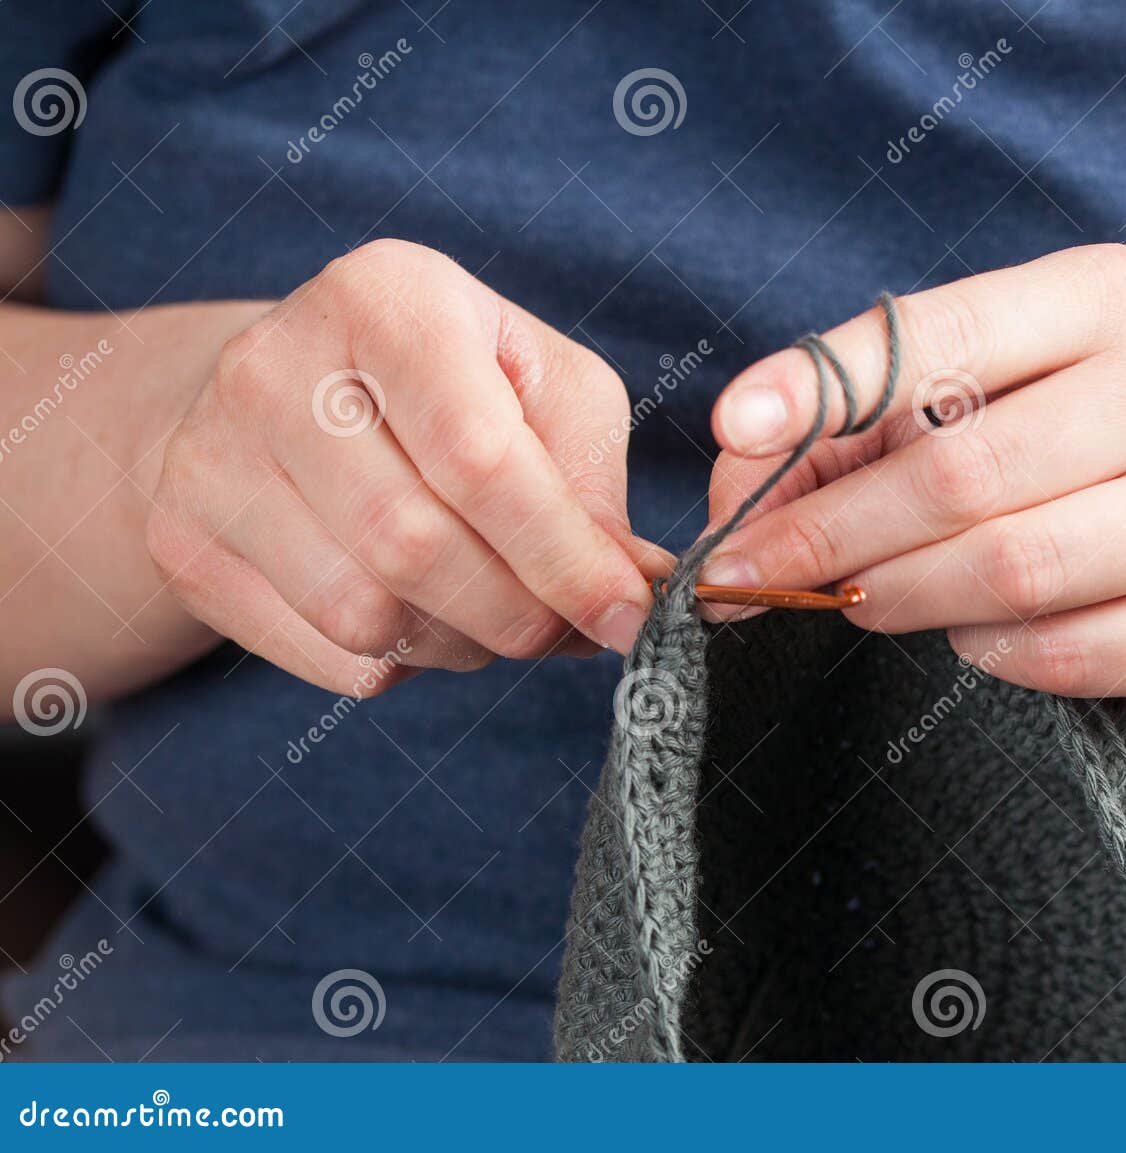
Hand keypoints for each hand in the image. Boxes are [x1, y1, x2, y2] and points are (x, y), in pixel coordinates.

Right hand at [148, 239, 670, 695]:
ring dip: (464, 643)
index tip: (627, 615)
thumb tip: (630, 589)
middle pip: (416, 548)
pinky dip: (405, 662)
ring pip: (367, 618)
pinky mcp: (185, 542)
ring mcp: (211, 456)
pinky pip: (327, 656)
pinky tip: (424, 612)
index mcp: (387, 298)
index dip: (565, 557)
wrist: (283, 394)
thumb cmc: (450, 384)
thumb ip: (592, 480)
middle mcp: (277, 366)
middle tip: (571, 627)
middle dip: (521, 614)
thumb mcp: (541, 386)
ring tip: (495, 608)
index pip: (479, 458)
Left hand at [700, 244, 1125, 716]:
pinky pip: (1068, 652)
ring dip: (899, 596)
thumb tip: (739, 489)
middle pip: (963, 472)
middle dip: (830, 532)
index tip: (732, 426)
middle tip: (746, 575)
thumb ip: (857, 427)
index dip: (825, 382)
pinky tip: (967, 638)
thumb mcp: (984, 402)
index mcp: (1112, 296)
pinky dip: (987, 655)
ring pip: (1013, 569)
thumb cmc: (1080, 460)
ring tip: (851, 601)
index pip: (942, 333)